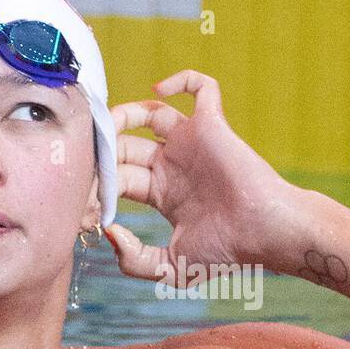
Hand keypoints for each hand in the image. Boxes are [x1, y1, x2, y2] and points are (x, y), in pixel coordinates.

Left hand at [104, 70, 300, 283]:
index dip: (97, 186)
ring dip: (123, 114)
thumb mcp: (171, 268)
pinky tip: (158, 91)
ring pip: (151, 113)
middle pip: (125, 145)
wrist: (265, 234)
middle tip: (84, 161)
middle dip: (101, 153)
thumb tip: (109, 233)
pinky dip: (181, 80)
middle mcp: (174, 164)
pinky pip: (200, 88)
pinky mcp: (211, 125)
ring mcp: (192, 143)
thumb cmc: (228, 251)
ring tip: (105, 125)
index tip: (85, 200)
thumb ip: (135, 261)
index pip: (117, 178)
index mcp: (163, 193)